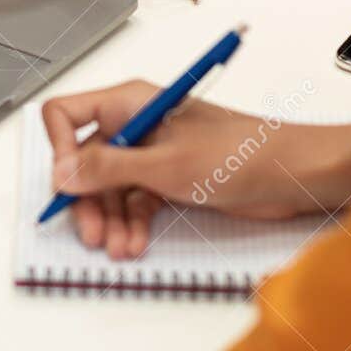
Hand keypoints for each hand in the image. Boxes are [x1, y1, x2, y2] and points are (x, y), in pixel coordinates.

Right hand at [41, 80, 350, 259]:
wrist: (291, 174)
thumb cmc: (241, 153)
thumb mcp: (165, 164)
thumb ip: (109, 168)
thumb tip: (63, 172)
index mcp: (131, 103)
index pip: (69, 115)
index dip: (59, 150)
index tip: (67, 184)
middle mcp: (138, 125)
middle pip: (87, 160)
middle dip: (87, 199)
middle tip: (92, 234)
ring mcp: (154, 153)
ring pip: (111, 187)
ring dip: (110, 219)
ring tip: (120, 247)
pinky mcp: (171, 178)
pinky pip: (136, 201)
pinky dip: (132, 222)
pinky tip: (135, 243)